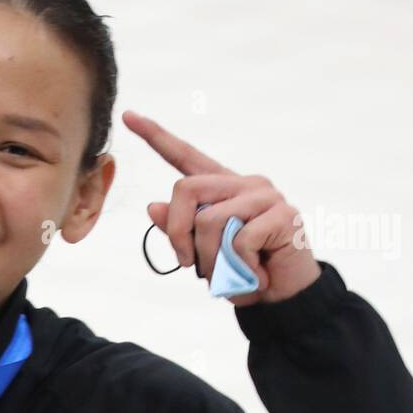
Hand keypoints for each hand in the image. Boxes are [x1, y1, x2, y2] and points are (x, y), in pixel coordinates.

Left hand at [122, 110, 321, 305]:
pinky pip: (239, 241)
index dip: (156, 136)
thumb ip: (179, 230)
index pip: (185, 155)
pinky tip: (255, 273)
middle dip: (177, 234)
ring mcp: (265, 195)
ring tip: (228, 274)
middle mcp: (243, 183)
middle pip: (186, 188)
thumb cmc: (239, 272)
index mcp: (220, 188)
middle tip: (188, 265)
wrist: (281, 296)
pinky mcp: (283, 214)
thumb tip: (152, 206)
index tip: (128, 116)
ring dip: (209, 259)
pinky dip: (239, 267)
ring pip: (209, 220)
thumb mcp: (201, 254)